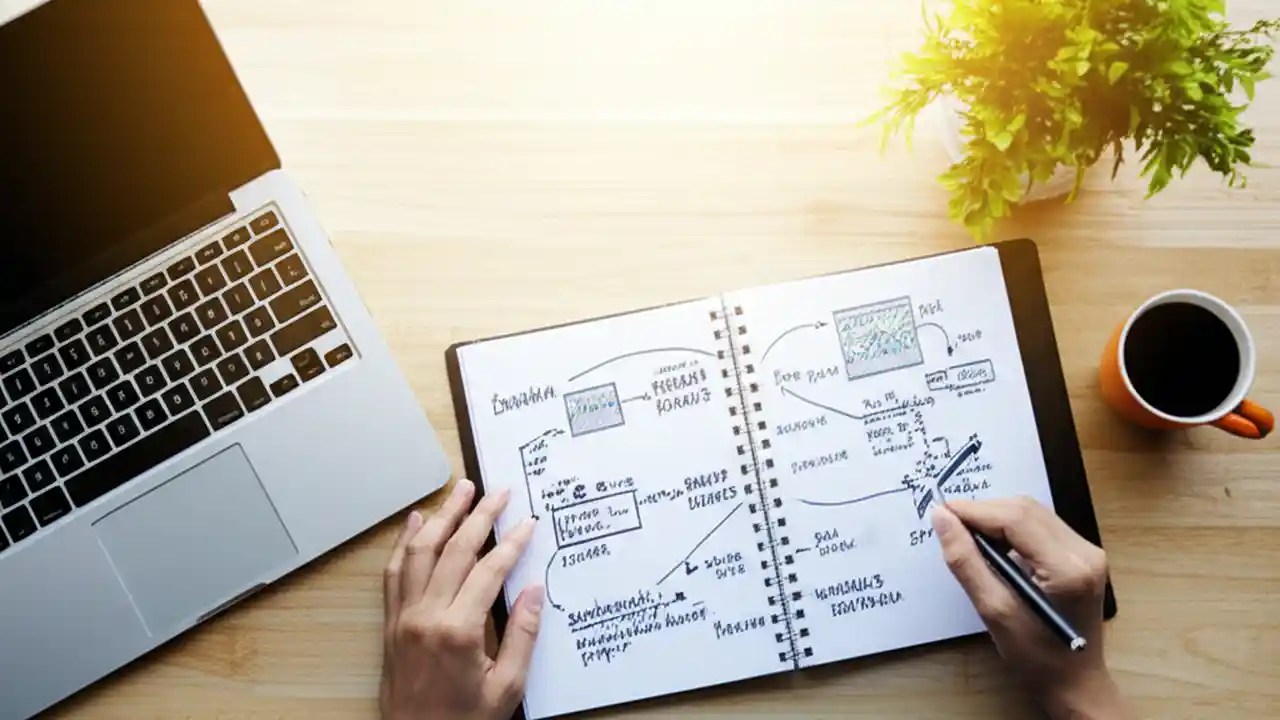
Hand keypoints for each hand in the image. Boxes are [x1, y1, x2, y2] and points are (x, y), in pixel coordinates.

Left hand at [381, 479, 543, 719]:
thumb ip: (522, 636)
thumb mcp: (506, 688)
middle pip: (454, 550)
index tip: (527, 523)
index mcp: (458, 631)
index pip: (489, 571)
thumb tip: (533, 590)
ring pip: (420, 552)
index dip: (511, 543)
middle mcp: (425, 616)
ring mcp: (403, 617)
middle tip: (498, 492)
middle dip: (479, 516)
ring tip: (460, 491)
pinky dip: (404, 543)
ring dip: (441, 517)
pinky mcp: (390, 623)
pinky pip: (394, 573)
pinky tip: (415, 522)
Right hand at [931, 497, 1131, 719]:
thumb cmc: (1036, 658)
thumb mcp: (994, 611)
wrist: (1075, 682)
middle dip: (984, 512)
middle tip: (950, 526)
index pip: (1015, 519)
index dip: (974, 511)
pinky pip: (1041, 526)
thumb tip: (942, 519)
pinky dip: (1012, 529)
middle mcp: (1085, 552)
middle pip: (1025, 510)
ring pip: (1033, 513)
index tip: (941, 513)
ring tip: (969, 538)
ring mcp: (1088, 552)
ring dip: (996, 518)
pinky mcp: (1083, 555)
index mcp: (1067, 569)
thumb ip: (966, 561)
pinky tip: (994, 547)